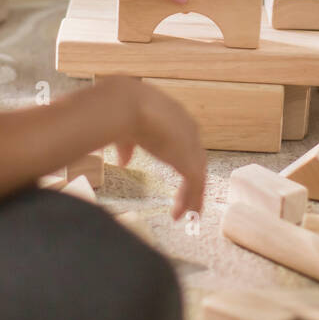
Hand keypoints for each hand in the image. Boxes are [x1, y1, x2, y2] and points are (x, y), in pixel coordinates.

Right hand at [98, 76, 205, 219]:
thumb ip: (127, 146)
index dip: (179, 158)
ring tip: (184, 214)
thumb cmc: (120, 110)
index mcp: (174, 116)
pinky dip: (192, 201)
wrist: (126, 105)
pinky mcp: (189, 161)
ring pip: (198, 174)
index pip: (183, 140)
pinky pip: (196, 186)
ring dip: (191, 195)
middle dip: (190, 179)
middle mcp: (187, 128)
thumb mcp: (124, 129)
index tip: (174, 171)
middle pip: (195, 158)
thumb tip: (124, 161)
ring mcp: (191, 145)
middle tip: (183, 198)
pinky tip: (183, 214)